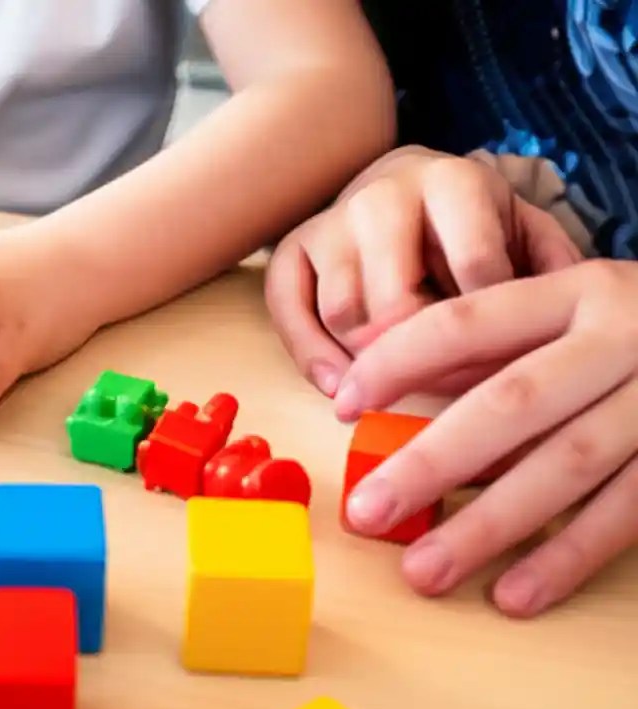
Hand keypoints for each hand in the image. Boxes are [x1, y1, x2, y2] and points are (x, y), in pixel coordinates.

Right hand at [266, 145, 582, 396]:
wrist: (398, 180)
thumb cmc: (469, 224)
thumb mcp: (523, 230)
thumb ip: (551, 268)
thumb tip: (563, 324)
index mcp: (453, 183)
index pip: (475, 270)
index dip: (493, 332)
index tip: (503, 365)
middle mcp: (384, 195)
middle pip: (398, 304)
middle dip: (426, 360)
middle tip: (450, 388)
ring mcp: (332, 221)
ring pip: (344, 316)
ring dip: (371, 362)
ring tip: (403, 381)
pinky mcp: (291, 248)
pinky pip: (287, 311)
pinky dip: (310, 358)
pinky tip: (338, 388)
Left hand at [336, 260, 637, 616]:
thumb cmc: (634, 330)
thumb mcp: (569, 307)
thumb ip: (483, 337)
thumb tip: (372, 355)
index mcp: (576, 291)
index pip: (468, 322)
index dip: (398, 361)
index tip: (341, 404)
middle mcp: (622, 338)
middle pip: (512, 403)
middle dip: (431, 462)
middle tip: (366, 511)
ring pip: (567, 466)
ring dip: (489, 526)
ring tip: (423, 571)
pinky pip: (626, 514)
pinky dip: (567, 557)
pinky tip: (513, 594)